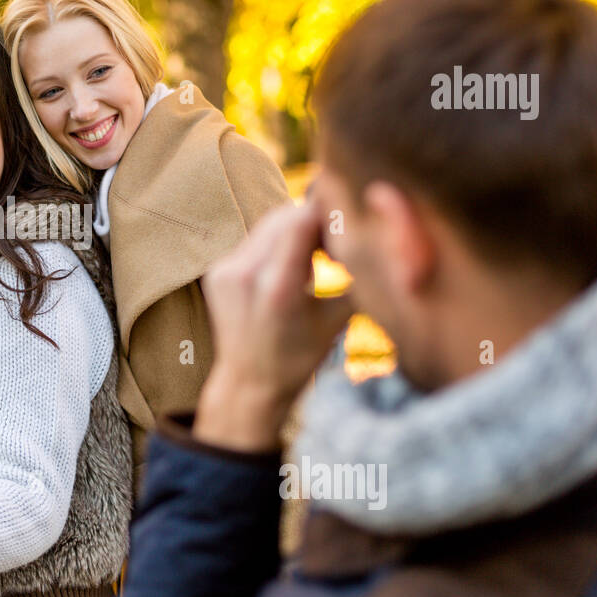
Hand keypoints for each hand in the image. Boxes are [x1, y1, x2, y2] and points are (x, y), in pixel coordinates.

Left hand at [195, 201, 353, 451]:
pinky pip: (253, 241)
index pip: (302, 219)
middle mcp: (247, 274)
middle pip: (286, 216)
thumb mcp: (336, 319)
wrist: (249, 382)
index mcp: (279, 287)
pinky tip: (288, 268)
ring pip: (268, 225)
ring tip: (313, 256)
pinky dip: (275, 244)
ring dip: (295, 229)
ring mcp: (226, 271)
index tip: (346, 225)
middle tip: (333, 241)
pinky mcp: (217, 271)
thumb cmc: (299, 356)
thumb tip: (379, 240)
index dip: (328, 213)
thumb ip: (354, 276)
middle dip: (314, 220)